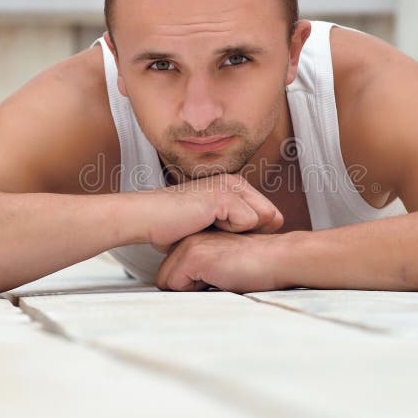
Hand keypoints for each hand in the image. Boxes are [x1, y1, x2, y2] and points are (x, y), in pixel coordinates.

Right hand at [142, 173, 283, 252]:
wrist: (147, 219)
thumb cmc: (172, 226)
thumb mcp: (212, 225)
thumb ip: (236, 226)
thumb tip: (266, 231)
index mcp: (234, 186)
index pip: (269, 213)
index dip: (254, 232)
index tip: (226, 237)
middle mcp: (235, 181)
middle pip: (271, 216)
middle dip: (253, 232)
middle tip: (220, 234)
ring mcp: (231, 185)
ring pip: (263, 219)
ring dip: (238, 233)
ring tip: (210, 228)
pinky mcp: (225, 195)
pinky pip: (249, 222)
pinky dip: (229, 232)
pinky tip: (205, 223)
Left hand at [155, 229, 286, 292]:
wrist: (279, 259)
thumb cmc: (258, 265)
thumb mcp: (222, 264)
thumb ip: (201, 269)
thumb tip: (184, 287)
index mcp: (196, 236)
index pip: (171, 270)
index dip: (190, 284)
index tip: (214, 278)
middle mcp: (189, 236)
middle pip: (164, 277)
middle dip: (187, 287)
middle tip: (218, 278)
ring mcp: (190, 244)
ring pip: (167, 282)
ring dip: (192, 289)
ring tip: (220, 278)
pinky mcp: (194, 255)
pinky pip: (175, 286)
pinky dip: (195, 291)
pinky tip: (220, 278)